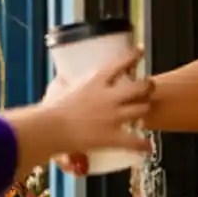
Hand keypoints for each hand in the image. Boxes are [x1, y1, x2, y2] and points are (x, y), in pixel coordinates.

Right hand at [5, 49, 150, 180]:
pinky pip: (136, 141)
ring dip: (145, 109)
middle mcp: (109, 96)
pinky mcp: (112, 137)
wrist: (50, 129)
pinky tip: (147, 145)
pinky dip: (144, 144)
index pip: (121, 62)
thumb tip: (62, 78)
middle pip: (140, 87)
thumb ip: (64, 82)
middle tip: (148, 87)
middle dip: (148, 86)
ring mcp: (113, 117)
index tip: (140, 51)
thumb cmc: (50, 108)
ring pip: (143, 109)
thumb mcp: (58, 87)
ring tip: (145, 111)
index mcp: (96, 81)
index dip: (134, 55)